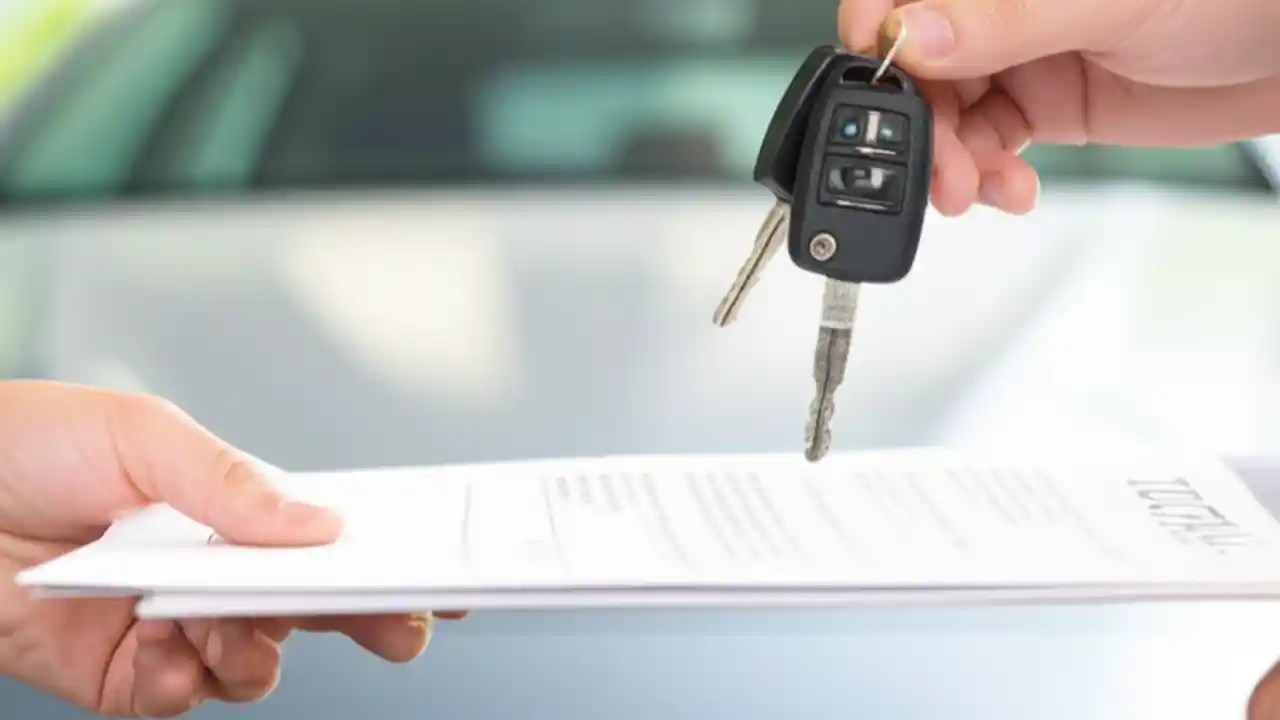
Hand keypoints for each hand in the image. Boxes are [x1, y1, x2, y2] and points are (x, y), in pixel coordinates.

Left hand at [0, 380, 465, 716]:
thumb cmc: (26, 443)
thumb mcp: (142, 433)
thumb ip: (233, 481)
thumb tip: (322, 523)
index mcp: (228, 509)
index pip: (324, 539)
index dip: (384, 556)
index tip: (440, 572)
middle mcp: (210, 571)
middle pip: (312, 608)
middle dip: (366, 620)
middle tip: (399, 627)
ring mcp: (172, 625)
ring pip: (258, 662)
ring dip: (258, 650)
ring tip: (227, 623)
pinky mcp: (124, 676)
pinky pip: (186, 695)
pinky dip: (190, 680)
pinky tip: (169, 649)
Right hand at [838, 0, 1279, 215]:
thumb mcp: (1110, 2)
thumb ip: (1004, 20)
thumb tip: (911, 33)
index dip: (880, 40)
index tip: (875, 92)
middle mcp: (999, 7)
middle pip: (917, 67)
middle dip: (917, 126)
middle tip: (937, 170)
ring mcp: (1019, 55)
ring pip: (946, 114)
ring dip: (948, 162)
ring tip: (973, 190)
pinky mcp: (1043, 103)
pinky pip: (986, 145)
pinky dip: (986, 176)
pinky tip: (1008, 188)